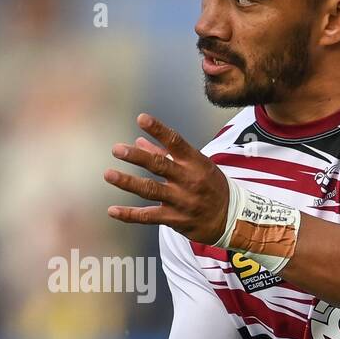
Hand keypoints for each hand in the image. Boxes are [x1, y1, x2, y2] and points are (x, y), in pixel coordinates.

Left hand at [104, 112, 230, 244]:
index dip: (158, 129)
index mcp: (194, 162)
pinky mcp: (174, 219)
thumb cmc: (210, 186)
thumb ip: (166, 154)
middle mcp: (188, 180)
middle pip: (159, 166)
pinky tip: (112, 210)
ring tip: (109, 174)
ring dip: (128, 182)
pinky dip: (129, 215)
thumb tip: (139, 141)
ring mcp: (181, 201)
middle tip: (117, 149)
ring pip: (150, 190)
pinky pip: (148, 217)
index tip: (141, 118)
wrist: (230, 218)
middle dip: (137, 157)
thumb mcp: (196, 165)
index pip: (175, 142)